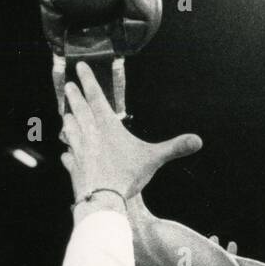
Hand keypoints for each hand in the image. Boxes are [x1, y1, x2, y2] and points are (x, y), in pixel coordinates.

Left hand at [60, 61, 200, 206]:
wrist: (103, 199)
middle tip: (68, 86)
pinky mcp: (74, 168)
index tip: (80, 66)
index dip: (88, 80)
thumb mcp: (154, 159)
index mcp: (107, 126)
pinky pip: (68, 158)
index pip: (96, 97)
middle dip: (74, 97)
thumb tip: (198, 141)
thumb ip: (174, 148)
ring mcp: (78, 151)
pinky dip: (68, 155)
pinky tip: (67, 155)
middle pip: (78, 110)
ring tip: (66, 117)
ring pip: (69, 131)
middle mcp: (89, 134)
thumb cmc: (127, 176)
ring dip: (68, 122)